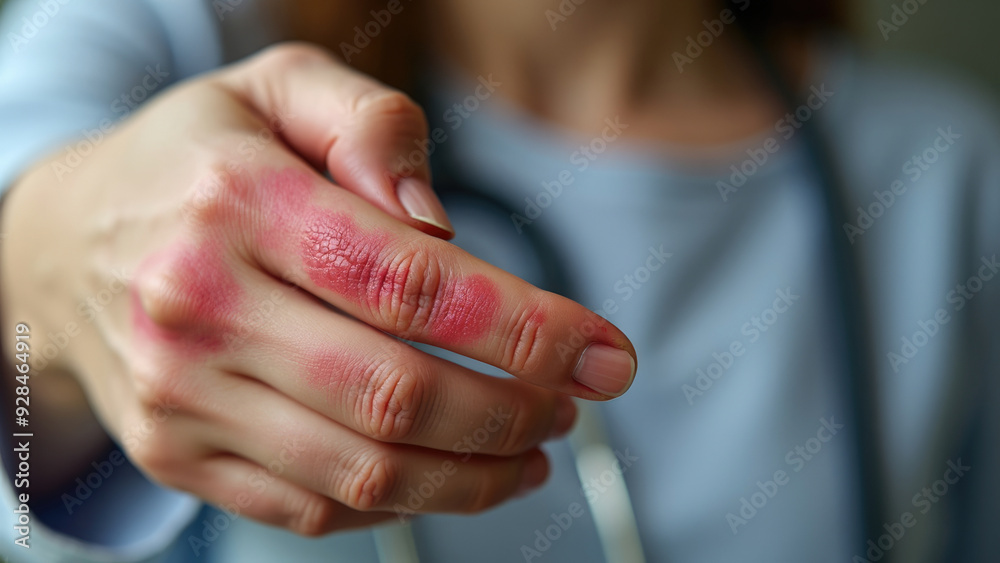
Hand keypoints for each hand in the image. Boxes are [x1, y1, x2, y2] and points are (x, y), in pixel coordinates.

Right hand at [0, 43, 636, 534]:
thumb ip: (371, 126)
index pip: (412, 283)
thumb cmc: (196, 160)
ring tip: (533, 446)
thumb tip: (440, 225)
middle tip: (573, 400)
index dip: (527, 329)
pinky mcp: (178, 456)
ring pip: (365, 472)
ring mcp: (180, 397)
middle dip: (516, 409)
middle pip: (398, 393)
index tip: (606, 354)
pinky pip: (314, 509)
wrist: (62, 244)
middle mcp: (197, 307)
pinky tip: (451, 472)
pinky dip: (406, 504)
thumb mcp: (276, 89)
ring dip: (476, 473)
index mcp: (235, 201)